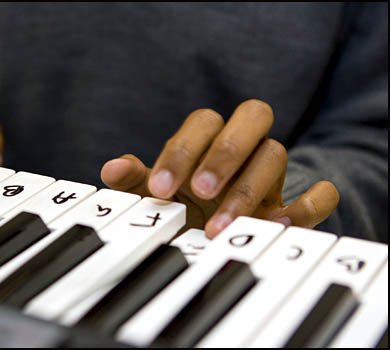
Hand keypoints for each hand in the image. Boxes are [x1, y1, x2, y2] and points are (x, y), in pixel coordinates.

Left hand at [101, 99, 339, 238]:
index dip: (183, 151)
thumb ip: (134, 179)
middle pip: (254, 116)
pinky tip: (277, 224)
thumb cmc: (178, 205)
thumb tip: (109, 168)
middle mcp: (242, 147)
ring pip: (276, 155)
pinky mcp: (292, 204)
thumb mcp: (153, 194)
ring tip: (219, 229)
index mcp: (207, 137)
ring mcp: (270, 172)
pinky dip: (310, 205)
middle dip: (226, 152)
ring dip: (249, 190)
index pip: (203, 121)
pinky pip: (320, 195)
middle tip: (200, 191)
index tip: (160, 191)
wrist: (207, 229)